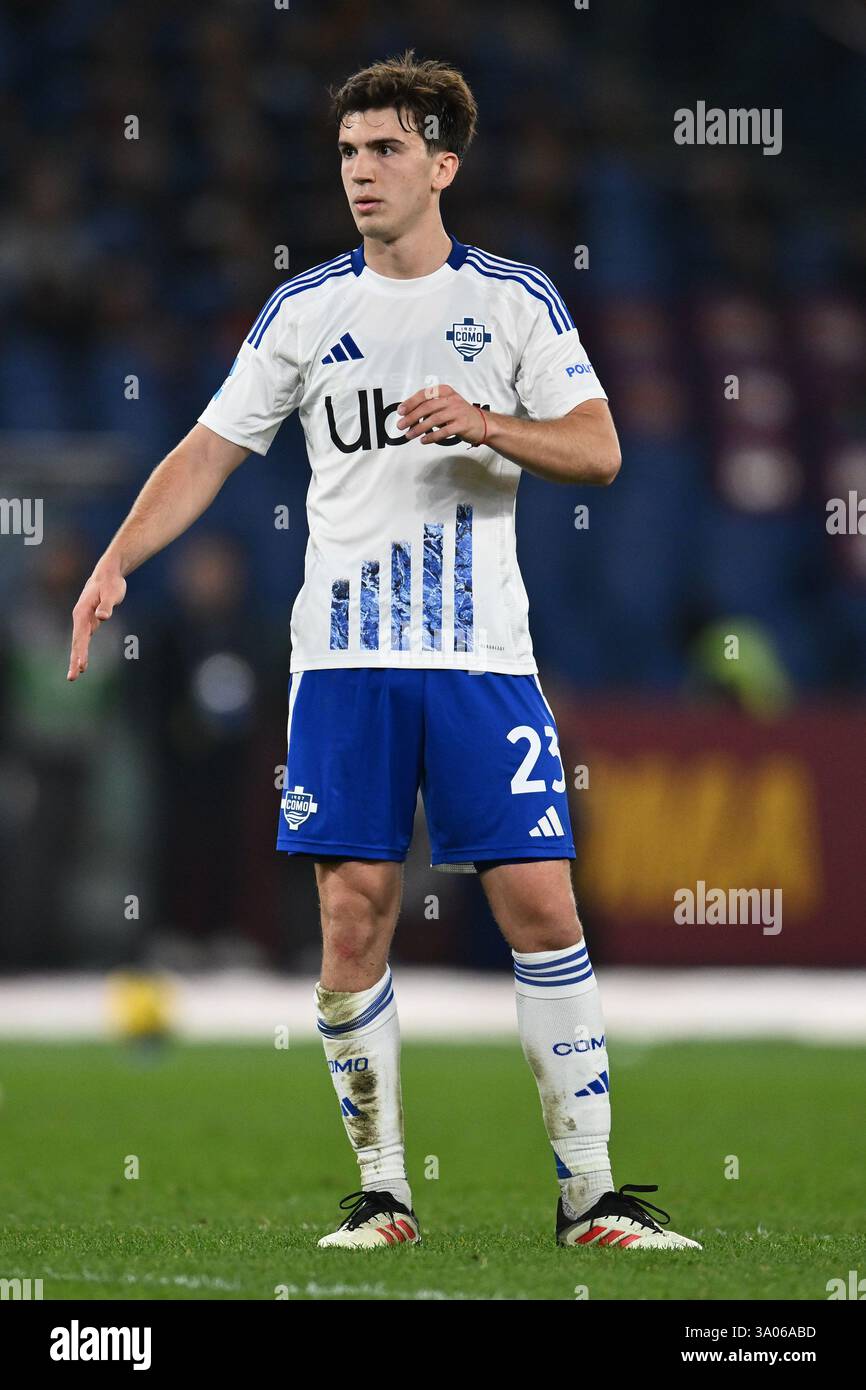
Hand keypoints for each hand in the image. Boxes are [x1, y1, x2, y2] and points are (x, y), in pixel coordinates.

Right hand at [67, 566, 126, 680]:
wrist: (107, 574)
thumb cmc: (110, 583)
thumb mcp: (111, 593)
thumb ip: (107, 605)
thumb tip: (102, 617)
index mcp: (82, 613)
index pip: (81, 636)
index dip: (81, 652)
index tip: (81, 666)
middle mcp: (80, 618)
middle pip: (77, 642)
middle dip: (75, 660)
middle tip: (72, 678)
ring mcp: (84, 621)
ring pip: (79, 642)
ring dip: (77, 658)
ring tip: (76, 674)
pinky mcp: (90, 622)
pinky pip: (84, 639)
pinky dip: (82, 651)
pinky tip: (82, 662)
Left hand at [396, 384, 487, 444]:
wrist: (483, 424)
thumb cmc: (460, 414)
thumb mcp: (446, 404)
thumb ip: (430, 407)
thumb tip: (408, 415)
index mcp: (446, 392)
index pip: (425, 394)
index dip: (411, 402)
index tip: (401, 411)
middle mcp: (451, 400)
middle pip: (427, 407)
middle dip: (411, 416)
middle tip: (401, 425)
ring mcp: (458, 412)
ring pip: (434, 419)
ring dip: (419, 428)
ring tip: (409, 435)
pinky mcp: (462, 425)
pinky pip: (443, 431)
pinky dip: (431, 436)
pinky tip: (424, 440)